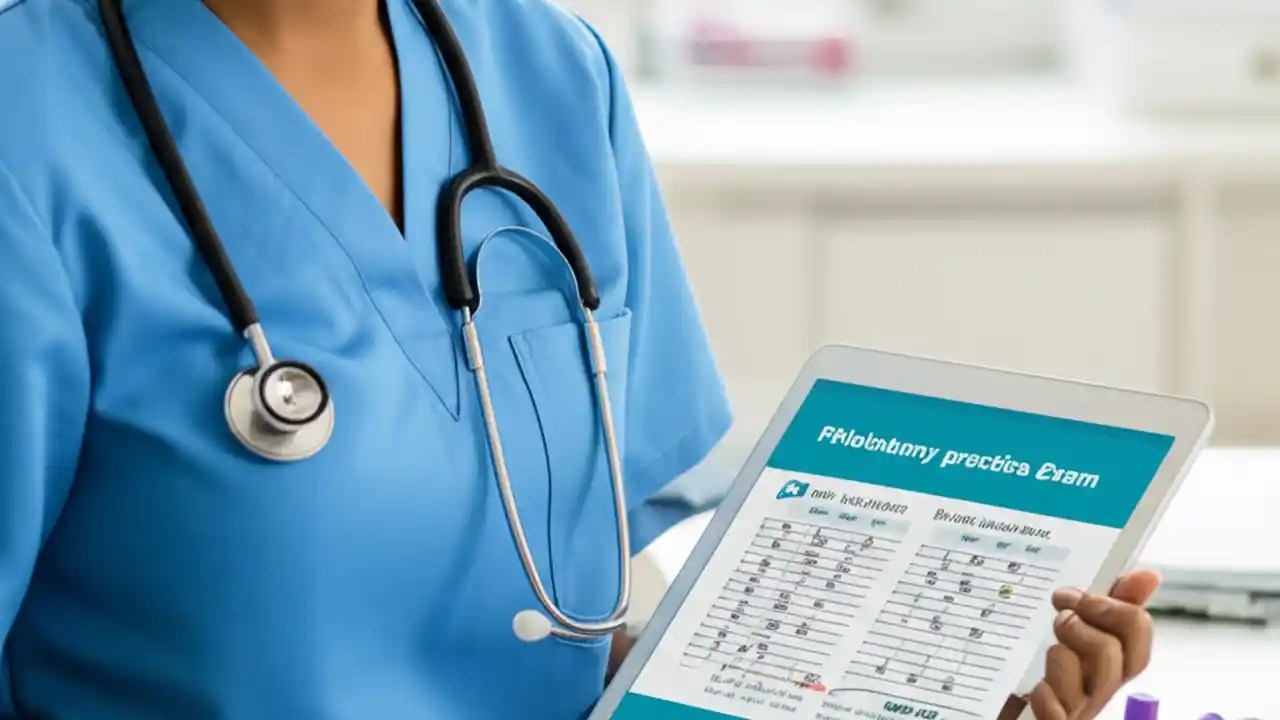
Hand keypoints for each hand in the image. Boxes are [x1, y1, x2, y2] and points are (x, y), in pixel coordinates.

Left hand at [998, 571, 1160, 719]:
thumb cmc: (1052, 668)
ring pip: (1084, 682)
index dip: (1112, 606)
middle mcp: (1102, 687)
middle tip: (1058, 617)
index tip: (1078, 596)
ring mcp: (1081, 709)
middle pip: (1112, 654)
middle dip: (1081, 626)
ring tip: (1048, 653)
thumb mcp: (1081, 629)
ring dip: (1060, 657)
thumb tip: (1148, 575)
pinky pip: (1057, 714)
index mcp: (1113, 662)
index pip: (1138, 631)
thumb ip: (1112, 604)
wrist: (1017, 707)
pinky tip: (1038, 690)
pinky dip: (1045, 698)